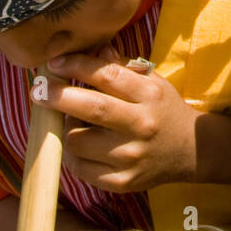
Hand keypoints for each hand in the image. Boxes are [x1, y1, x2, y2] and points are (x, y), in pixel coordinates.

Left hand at [36, 49, 199, 191]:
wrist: (191, 150)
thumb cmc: (163, 109)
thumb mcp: (152, 81)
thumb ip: (121, 66)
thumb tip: (92, 48)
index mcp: (149, 94)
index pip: (107, 75)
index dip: (76, 65)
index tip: (55, 63)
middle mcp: (142, 125)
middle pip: (92, 108)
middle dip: (58, 96)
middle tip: (38, 89)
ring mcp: (131, 156)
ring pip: (78, 140)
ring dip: (67, 128)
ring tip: (74, 121)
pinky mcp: (121, 181)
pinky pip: (80, 168)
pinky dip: (72, 154)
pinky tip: (80, 144)